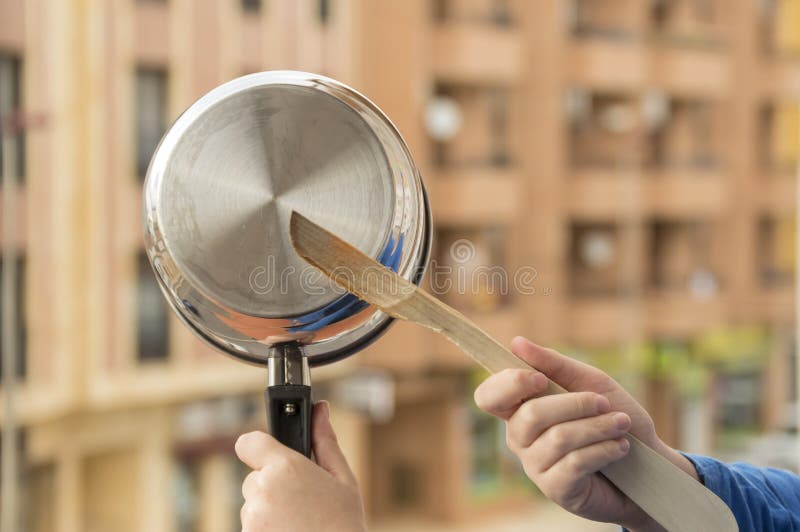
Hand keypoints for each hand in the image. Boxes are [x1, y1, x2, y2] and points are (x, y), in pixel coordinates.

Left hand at [235, 401, 365, 531]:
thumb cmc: (343, 523)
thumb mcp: (342, 478)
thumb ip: (325, 440)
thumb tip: (320, 409)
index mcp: (285, 468)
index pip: (249, 442)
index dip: (259, 446)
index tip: (270, 454)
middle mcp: (263, 491)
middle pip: (255, 477)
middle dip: (273, 484)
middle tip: (302, 499)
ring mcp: (252, 519)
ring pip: (253, 503)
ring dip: (269, 508)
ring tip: (299, 520)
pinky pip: (252, 525)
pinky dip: (266, 527)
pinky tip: (290, 531)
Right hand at [474, 337, 697, 531]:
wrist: (649, 465)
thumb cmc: (613, 417)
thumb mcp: (590, 382)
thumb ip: (554, 364)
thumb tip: (516, 342)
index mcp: (520, 408)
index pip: (489, 396)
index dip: (508, 384)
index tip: (540, 378)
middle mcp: (520, 438)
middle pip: (530, 414)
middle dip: (576, 404)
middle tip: (604, 404)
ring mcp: (535, 466)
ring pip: (558, 438)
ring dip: (598, 427)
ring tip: (621, 425)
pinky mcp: (556, 489)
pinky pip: (574, 463)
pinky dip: (604, 450)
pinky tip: (619, 448)